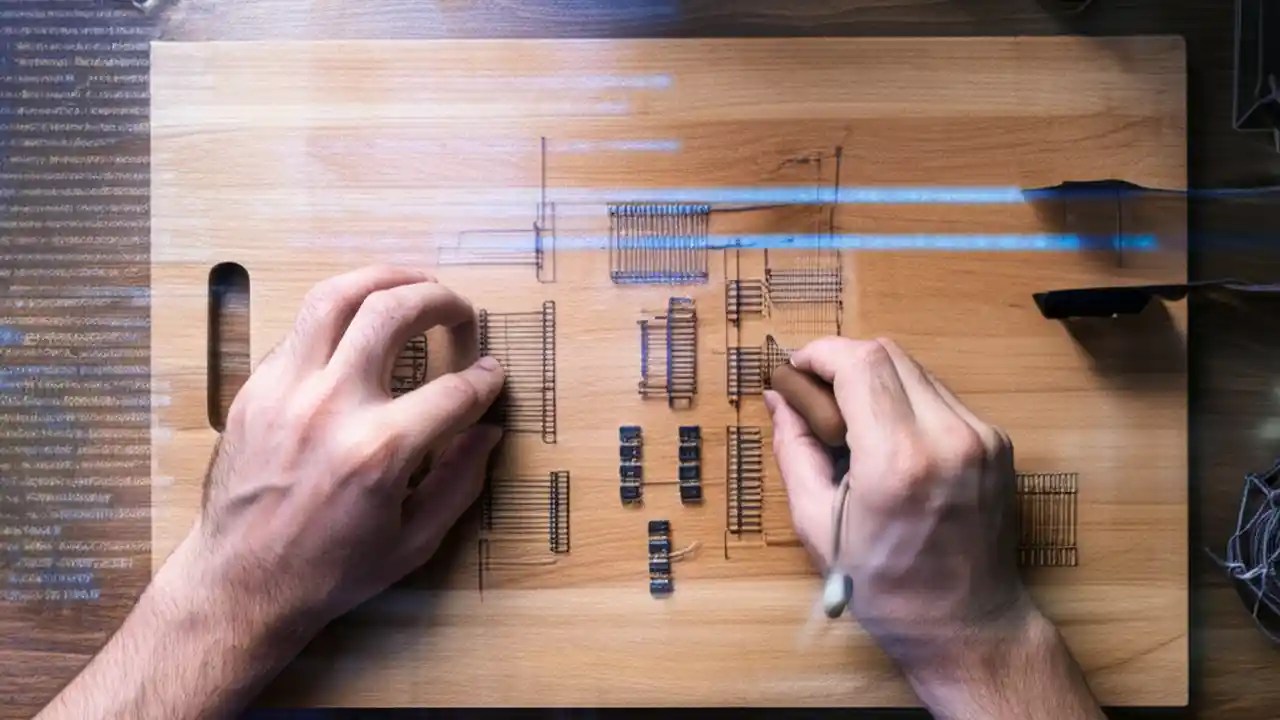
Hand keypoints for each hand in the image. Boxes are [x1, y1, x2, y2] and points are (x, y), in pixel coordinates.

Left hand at [184, 265, 504, 631]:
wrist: (240, 583)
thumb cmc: (331, 571)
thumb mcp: (414, 541)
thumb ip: (461, 481)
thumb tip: (488, 431)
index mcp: (379, 451)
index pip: (454, 390)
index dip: (485, 378)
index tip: (492, 373)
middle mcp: (331, 407)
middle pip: (393, 312)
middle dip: (440, 300)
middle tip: (459, 310)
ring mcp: (285, 390)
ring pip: (335, 296)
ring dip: (383, 278)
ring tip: (412, 282)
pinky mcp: (255, 389)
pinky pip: (302, 329)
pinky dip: (340, 317)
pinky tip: (359, 328)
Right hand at [765, 337, 1101, 718]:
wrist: (968, 624)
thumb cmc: (884, 586)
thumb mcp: (817, 524)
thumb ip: (794, 450)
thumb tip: (778, 399)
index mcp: (899, 461)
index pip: (859, 364)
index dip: (820, 354)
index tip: (795, 370)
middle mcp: (948, 437)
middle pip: (889, 353)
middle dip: (844, 360)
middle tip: (815, 392)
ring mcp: (982, 436)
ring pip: (917, 370)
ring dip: (876, 378)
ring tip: (850, 416)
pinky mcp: (998, 442)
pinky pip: (941, 396)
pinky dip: (906, 400)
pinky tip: (888, 436)